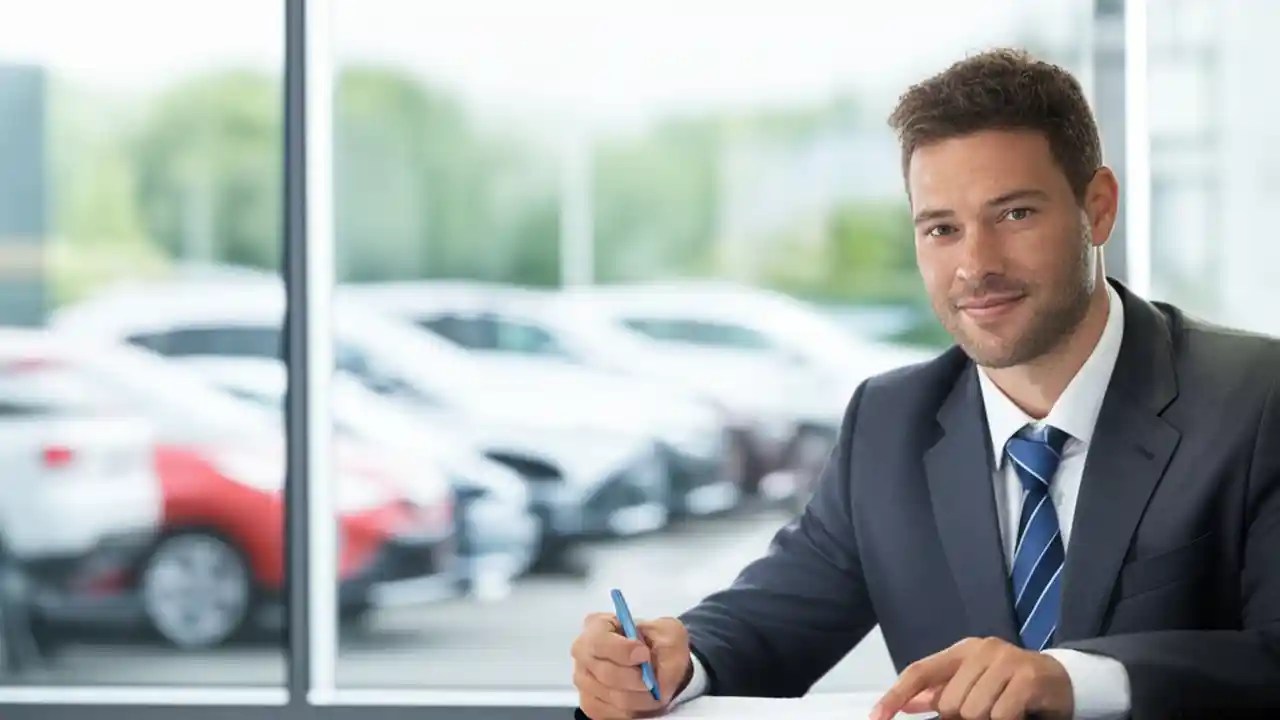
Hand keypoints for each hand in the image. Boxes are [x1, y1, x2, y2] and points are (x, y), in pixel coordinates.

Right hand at [571, 612, 693, 718]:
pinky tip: (641, 698)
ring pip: (612, 696)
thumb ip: (664, 644)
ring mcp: (584, 680)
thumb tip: (650, 666)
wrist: (661, 663)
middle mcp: (583, 652)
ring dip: (639, 696)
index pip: (599, 641)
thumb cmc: (658, 642)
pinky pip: (612, 713)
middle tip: (652, 678)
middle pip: (604, 672)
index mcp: (597, 626)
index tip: (644, 654)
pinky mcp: (590, 704)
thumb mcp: (669, 633)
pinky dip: (633, 709)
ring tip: (652, 688)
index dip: (621, 650)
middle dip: (635, 678)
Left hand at [870, 637, 1072, 719]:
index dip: (895, 695)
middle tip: (987, 711)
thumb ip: (939, 693)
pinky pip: (999, 716)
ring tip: (1004, 710)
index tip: (876, 717)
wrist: (1064, 681)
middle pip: (949, 703)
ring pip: (973, 712)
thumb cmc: (1011, 686)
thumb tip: (904, 705)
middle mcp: (981, 649)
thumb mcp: (973, 684)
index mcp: (961, 651)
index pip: (919, 672)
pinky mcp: (1027, 677)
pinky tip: (1018, 713)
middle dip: (963, 718)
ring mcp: (1005, 660)